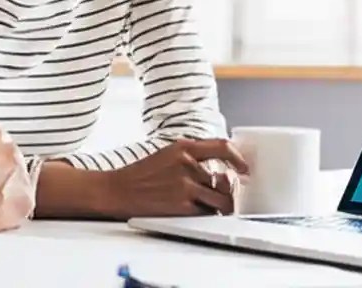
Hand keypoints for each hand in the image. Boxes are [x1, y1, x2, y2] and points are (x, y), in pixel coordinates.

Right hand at [104, 139, 249, 218]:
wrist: (117, 190)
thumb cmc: (142, 174)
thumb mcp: (167, 154)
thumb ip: (192, 158)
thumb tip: (220, 169)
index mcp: (183, 147)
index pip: (222, 146)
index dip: (238, 158)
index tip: (244, 168)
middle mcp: (186, 164)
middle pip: (226, 179)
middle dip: (229, 190)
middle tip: (226, 196)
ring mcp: (184, 185)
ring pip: (221, 199)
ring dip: (220, 205)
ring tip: (211, 207)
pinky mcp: (181, 206)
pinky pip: (207, 213)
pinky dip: (206, 215)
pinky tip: (196, 212)